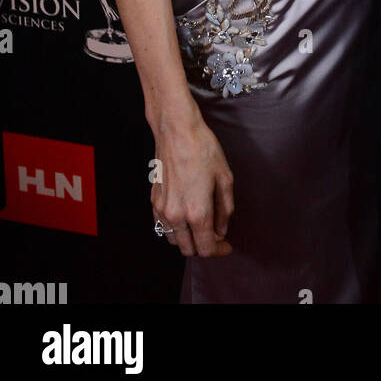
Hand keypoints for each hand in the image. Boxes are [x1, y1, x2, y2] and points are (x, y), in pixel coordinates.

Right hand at [152, 110, 234, 258]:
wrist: (177, 130)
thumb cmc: (203, 149)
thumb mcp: (225, 178)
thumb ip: (225, 209)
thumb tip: (222, 229)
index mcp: (197, 212)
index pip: (206, 248)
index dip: (219, 250)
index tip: (227, 246)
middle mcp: (176, 215)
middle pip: (189, 249)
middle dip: (204, 246)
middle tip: (216, 235)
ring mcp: (162, 209)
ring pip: (174, 240)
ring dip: (188, 239)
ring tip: (201, 225)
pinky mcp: (153, 201)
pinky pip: (162, 226)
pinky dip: (174, 229)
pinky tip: (185, 216)